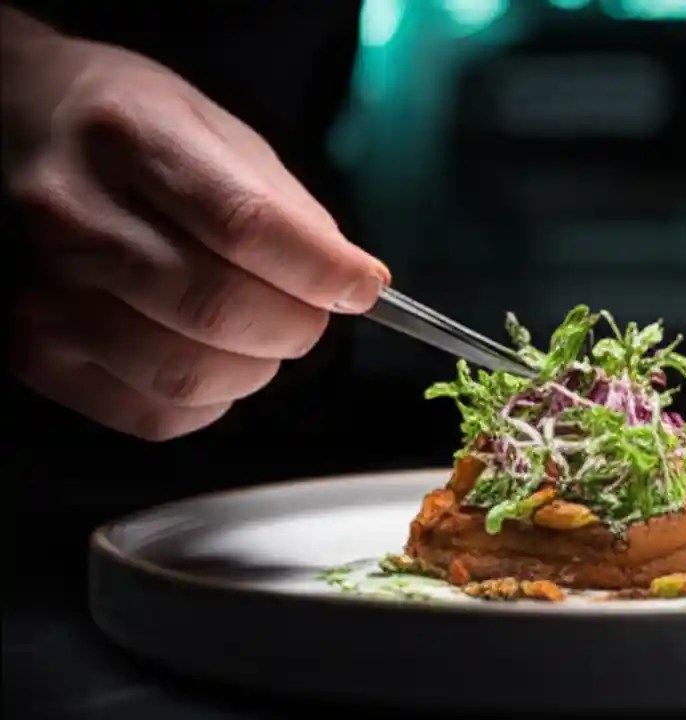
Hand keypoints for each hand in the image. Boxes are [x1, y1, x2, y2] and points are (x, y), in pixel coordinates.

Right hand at [2, 9, 390, 440]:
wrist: (7, 126)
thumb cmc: (121, 127)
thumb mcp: (209, 126)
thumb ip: (283, 205)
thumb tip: (349, 280)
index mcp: (130, 139)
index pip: (248, 227)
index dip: (323, 272)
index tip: (363, 286)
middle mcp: (73, 216)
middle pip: (221, 310)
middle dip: (299, 325)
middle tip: (313, 312)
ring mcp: (43, 293)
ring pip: (190, 374)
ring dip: (256, 367)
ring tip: (260, 332)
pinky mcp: (31, 353)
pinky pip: (154, 413)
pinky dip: (209, 400)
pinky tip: (211, 359)